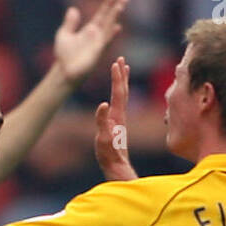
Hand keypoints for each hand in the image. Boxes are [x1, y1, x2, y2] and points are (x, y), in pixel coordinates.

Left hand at [52, 0, 128, 86]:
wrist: (63, 72)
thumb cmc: (64, 56)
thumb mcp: (64, 34)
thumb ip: (70, 22)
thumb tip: (73, 9)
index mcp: (90, 30)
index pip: (101, 14)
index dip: (107, 4)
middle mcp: (96, 36)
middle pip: (109, 19)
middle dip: (116, 8)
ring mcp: (98, 44)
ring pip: (109, 28)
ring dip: (115, 17)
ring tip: (120, 6)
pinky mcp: (97, 53)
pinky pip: (106, 42)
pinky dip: (111, 35)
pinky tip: (117, 27)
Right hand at [95, 56, 135, 181]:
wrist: (117, 166)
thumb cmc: (109, 154)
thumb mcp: (103, 138)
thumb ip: (102, 121)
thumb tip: (103, 104)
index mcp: (117, 115)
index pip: (118, 92)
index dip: (117, 77)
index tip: (116, 62)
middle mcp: (120, 115)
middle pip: (123, 90)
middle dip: (122, 74)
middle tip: (121, 59)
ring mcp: (120, 119)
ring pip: (123, 96)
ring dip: (122, 81)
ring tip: (123, 69)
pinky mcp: (118, 124)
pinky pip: (120, 103)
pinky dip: (120, 93)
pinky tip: (118, 93)